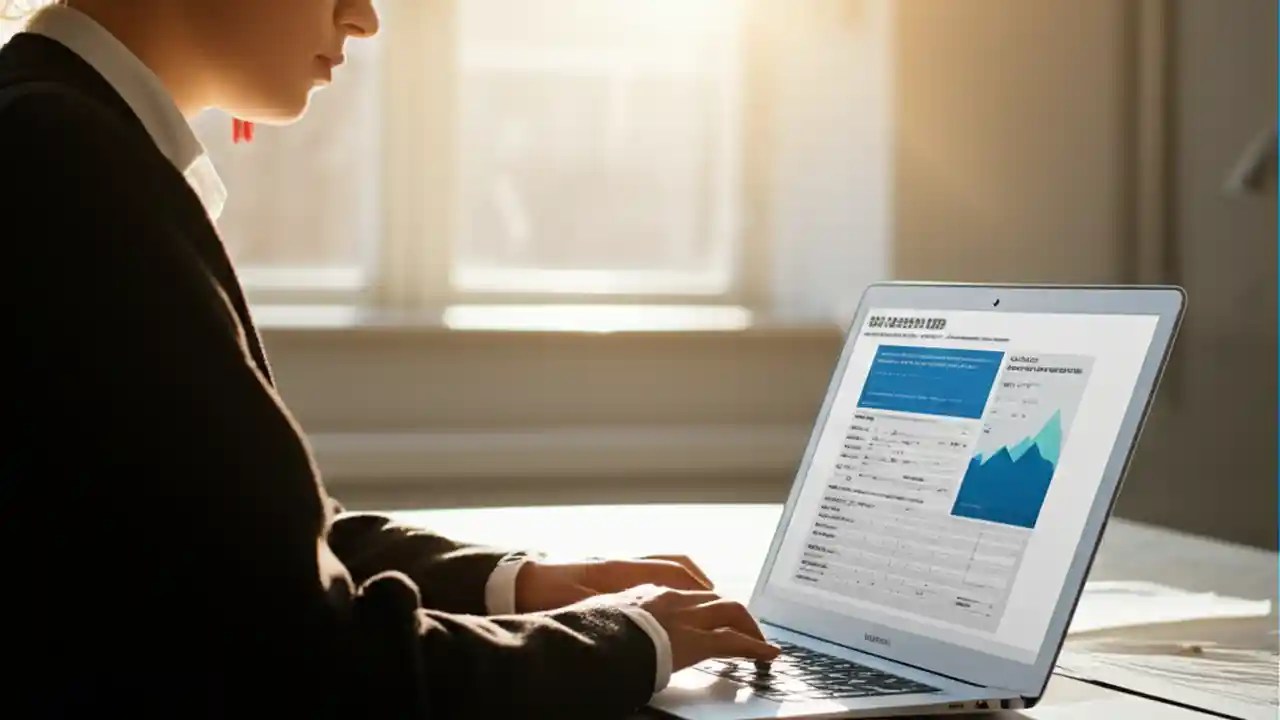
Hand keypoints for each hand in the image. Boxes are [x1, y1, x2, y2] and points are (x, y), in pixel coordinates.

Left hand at [515, 554, 715, 612]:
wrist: (517, 579)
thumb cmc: (544, 596)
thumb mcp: (577, 611)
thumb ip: (610, 617)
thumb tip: (641, 628)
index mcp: (621, 572)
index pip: (677, 577)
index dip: (706, 596)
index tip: (732, 620)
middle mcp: (627, 564)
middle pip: (683, 571)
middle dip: (713, 593)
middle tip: (736, 619)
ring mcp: (622, 564)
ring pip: (672, 566)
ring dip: (698, 584)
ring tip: (716, 605)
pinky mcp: (615, 570)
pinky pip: (657, 568)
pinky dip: (679, 578)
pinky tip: (681, 595)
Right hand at [597, 584, 780, 670]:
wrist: (596, 638)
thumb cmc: (590, 630)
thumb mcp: (599, 617)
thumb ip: (611, 620)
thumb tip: (601, 629)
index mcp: (649, 593)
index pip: (686, 596)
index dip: (702, 607)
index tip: (708, 618)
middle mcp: (674, 598)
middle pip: (715, 599)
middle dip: (734, 613)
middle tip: (746, 629)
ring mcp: (688, 617)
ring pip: (731, 612)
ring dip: (748, 627)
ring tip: (760, 643)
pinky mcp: (697, 641)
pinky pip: (735, 641)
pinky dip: (754, 647)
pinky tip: (767, 654)